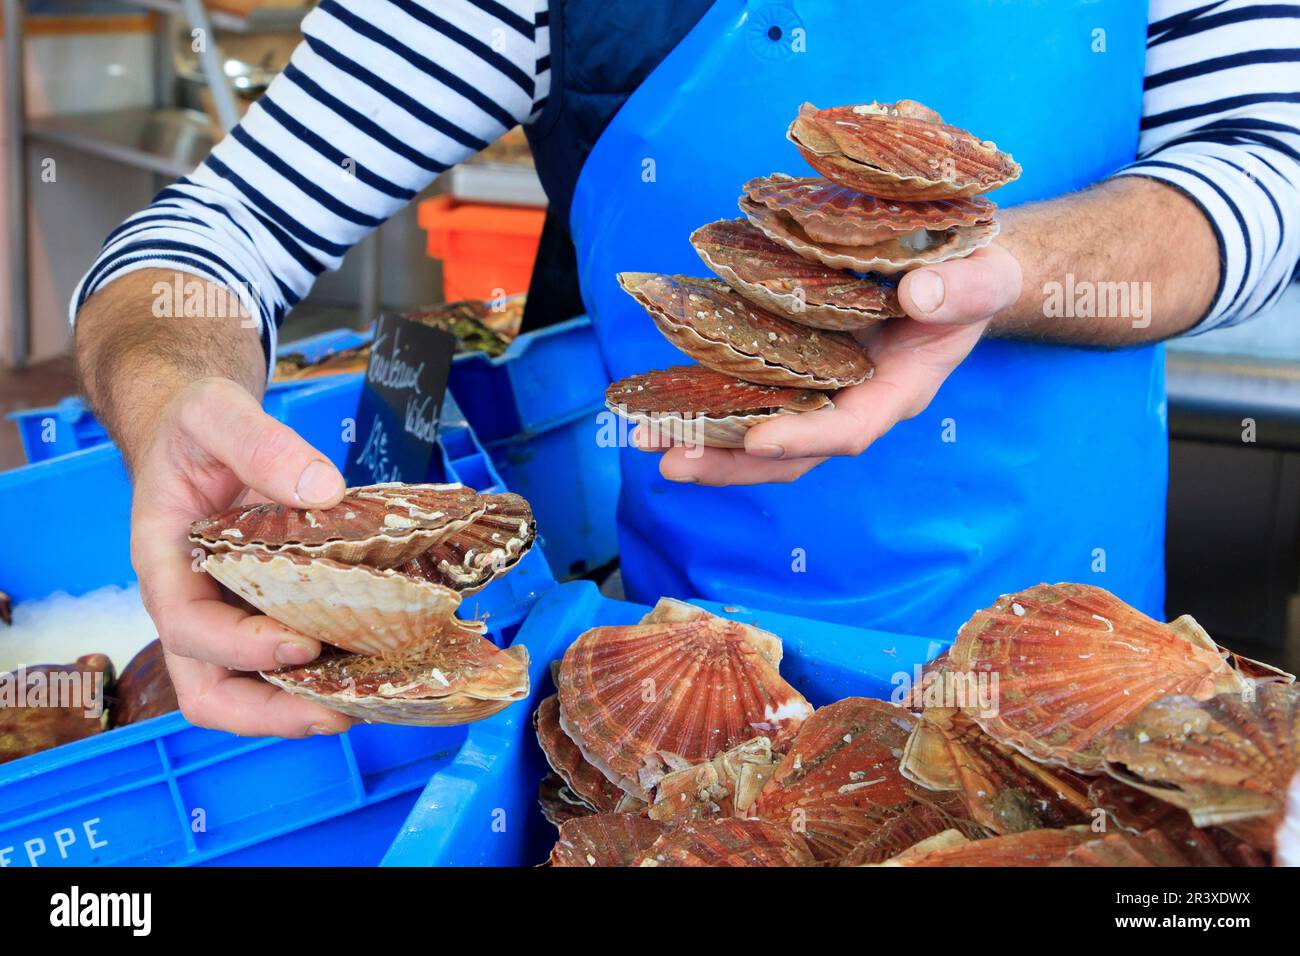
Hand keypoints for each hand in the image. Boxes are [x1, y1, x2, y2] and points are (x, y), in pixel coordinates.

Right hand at [129, 377, 354, 736]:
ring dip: (296, 707)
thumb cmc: (194, 425)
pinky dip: (317, 674)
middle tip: (337, 711)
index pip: (188, 628)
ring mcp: (223, 614)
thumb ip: (260, 443)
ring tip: (361, 705)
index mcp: (164, 561)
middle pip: (208, 688)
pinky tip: (369, 668)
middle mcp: (189, 602)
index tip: (304, 643)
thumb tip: (323, 491)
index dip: (242, 647)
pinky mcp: (258, 612)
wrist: (195, 430)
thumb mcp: (217, 413)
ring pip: (244, 689)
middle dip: (268, 712)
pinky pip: (279, 660)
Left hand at [636, 244, 1023, 484]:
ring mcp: (819, 386)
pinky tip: (661, 393)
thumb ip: (963, 290)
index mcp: (898, 391)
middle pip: (788, 448)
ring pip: (758, 426)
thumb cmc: (976, 277)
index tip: (758, 440)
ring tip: (647, 438)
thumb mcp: (986, 277)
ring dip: (704, 436)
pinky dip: (707, 393)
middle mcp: (852, 400)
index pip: (850, 429)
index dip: (804, 438)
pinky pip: (748, 386)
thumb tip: (918, 292)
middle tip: (670, 461)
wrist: (959, 268)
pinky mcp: (795, 362)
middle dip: (729, 460)